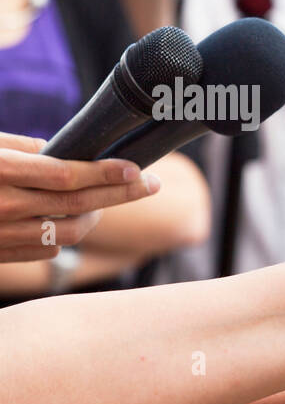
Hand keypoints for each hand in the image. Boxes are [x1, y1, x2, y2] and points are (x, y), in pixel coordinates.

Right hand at [0, 134, 158, 262]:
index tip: (135, 169)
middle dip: (121, 194)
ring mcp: (3, 234)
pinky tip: (69, 220)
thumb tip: (64, 153)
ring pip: (70, 232)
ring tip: (105, 202)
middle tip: (151, 185)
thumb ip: (23, 148)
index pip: (66, 175)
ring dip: (95, 217)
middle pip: (78, 204)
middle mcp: (4, 205)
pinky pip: (49, 250)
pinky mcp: (0, 254)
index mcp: (1, 171)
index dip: (105, 174)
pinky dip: (66, 236)